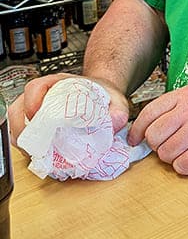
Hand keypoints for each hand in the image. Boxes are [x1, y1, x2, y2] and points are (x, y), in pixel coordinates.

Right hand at [8, 72, 129, 143]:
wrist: (102, 98)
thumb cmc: (103, 96)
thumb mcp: (115, 100)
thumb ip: (118, 111)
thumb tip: (115, 124)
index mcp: (58, 83)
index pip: (35, 87)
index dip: (31, 103)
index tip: (37, 117)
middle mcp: (43, 96)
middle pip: (18, 109)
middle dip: (24, 129)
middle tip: (37, 146)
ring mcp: (37, 110)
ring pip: (17, 124)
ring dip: (24, 140)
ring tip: (39, 153)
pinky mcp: (37, 125)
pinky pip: (23, 134)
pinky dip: (28, 145)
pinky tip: (41, 154)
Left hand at [128, 83, 187, 174]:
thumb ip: (178, 105)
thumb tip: (152, 125)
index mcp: (185, 96)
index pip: (148, 113)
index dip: (137, 130)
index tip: (134, 140)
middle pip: (154, 137)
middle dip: (159, 146)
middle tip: (173, 146)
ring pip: (166, 154)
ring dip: (174, 157)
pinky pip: (182, 166)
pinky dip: (186, 167)